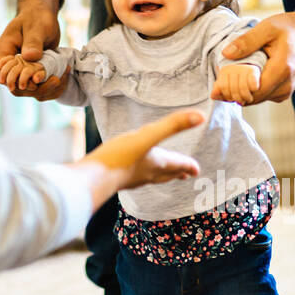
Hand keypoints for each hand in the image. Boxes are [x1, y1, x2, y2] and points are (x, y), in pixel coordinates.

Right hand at [0, 0, 65, 100]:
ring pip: (28, 88)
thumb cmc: (37, 16)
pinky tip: (63, 74)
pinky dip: (50, 84)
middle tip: (55, 80)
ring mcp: (22, 67)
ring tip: (61, 79)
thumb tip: (30, 57)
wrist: (43, 14)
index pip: (1, 75)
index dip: (14, 82)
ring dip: (44, 87)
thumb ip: (33, 42)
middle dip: (34, 88)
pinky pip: (39, 84)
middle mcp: (11, 62)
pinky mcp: (34, 70)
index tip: (35, 79)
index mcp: (5, 51)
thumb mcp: (36, 27)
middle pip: (15, 86)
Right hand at [74, 110, 204, 209]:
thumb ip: (172, 125)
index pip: (177, 164)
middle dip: (176, 172)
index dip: (188, 165)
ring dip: (160, 175)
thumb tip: (200, 116)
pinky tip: (131, 172)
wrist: (93, 178)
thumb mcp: (147, 136)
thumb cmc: (120, 156)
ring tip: (161, 174)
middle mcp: (147, 173)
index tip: (196, 170)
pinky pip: (134, 177)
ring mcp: (131, 178)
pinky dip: (140, 174)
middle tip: (185, 175)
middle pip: (166, 173)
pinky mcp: (117, 178)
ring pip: (151, 177)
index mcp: (157, 163)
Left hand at [218, 0, 294, 102]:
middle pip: (253, 98)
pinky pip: (264, 96)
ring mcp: (288, 89)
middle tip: (217, 85)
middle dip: (233, 93)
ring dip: (241, 94)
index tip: (218, 84)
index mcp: (282, 69)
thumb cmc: (290, 28)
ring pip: (258, 100)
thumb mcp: (267, 27)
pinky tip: (240, 82)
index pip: (253, 91)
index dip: (233, 90)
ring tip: (225, 82)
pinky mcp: (286, 91)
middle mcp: (287, 84)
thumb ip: (246, 41)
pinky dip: (250, 92)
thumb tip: (226, 54)